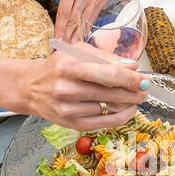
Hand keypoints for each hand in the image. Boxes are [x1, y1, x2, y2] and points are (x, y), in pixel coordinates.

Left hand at [22, 0, 103, 39]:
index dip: (60, 27)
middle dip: (69, 35)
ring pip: (85, 20)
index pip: (64, 13)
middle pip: (74, 20)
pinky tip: (86, 34)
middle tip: (65, 48)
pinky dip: (89, 26)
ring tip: (75, 46)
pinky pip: (94, 16)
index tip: (57, 38)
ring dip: (80, 34)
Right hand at [24, 49, 146, 129]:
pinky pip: (105, 122)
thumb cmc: (57, 67)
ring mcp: (69, 109)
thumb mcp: (76, 52)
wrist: (30, 88)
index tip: (144, 79)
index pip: (108, 74)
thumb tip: (131, 66)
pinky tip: (127, 108)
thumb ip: (105, 57)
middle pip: (111, 92)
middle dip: (133, 91)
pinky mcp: (72, 124)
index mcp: (68, 66)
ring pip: (110, 108)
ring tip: (134, 97)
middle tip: (144, 89)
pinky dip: (121, 115)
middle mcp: (67, 89)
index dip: (130, 78)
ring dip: (128, 103)